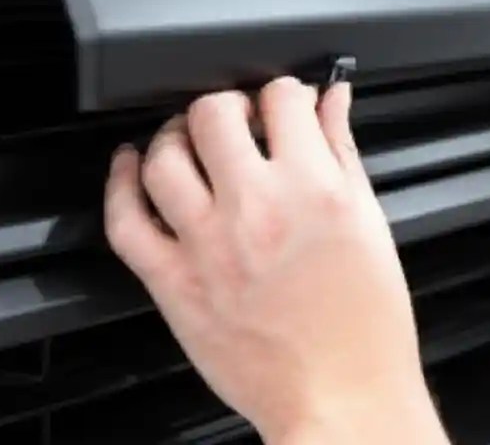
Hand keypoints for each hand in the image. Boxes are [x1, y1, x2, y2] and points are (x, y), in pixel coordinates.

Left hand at [104, 77, 445, 443]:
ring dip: (173, 135)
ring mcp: (209, 245)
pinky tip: (129, 167)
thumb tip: (333, 102)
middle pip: (214, 114)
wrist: (342, 398)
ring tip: (186, 139)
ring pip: (164, 157)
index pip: (284, 99)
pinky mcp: (175, 283)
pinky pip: (126, 221)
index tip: (285, 103)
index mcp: (314, 190)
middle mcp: (257, 209)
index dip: (285, 92)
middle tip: (237, 120)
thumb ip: (343, 152)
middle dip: (227, 105)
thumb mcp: (370, 224)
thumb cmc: (364, 326)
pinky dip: (119, 184)